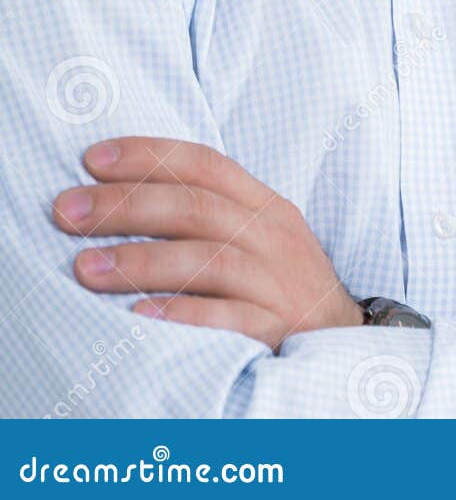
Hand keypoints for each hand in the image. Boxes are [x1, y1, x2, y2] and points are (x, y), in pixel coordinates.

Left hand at [53, 137, 362, 349]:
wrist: (345, 344)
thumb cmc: (281, 288)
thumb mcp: (258, 238)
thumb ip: (208, 215)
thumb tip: (121, 196)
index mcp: (264, 205)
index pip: (204, 163)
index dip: (148, 155)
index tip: (91, 159)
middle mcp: (273, 237)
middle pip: (196, 207)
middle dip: (125, 206)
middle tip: (66, 212)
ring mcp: (279, 283)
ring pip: (210, 259)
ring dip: (142, 262)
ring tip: (86, 269)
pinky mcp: (279, 330)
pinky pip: (230, 320)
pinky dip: (185, 315)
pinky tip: (141, 317)